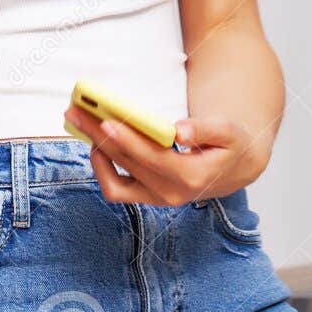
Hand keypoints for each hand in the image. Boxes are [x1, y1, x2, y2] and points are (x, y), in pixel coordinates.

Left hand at [64, 106, 270, 207]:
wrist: (234, 167)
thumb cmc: (230, 144)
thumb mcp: (229, 131)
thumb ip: (206, 129)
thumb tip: (180, 131)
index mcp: (192, 177)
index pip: (152, 157)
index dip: (128, 140)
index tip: (106, 121)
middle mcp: (171, 193)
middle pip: (127, 164)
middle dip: (100, 137)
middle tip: (77, 112)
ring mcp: (157, 199)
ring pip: (115, 181)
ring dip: (95, 152)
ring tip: (79, 123)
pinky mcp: (147, 197)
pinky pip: (116, 189)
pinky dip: (101, 168)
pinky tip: (95, 143)